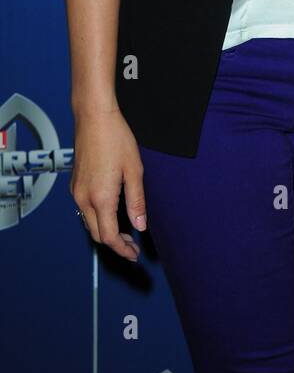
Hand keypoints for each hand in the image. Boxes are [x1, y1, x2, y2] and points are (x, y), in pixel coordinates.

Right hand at [70, 106, 146, 261]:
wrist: (94, 117)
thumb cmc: (117, 139)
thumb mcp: (134, 171)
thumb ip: (136, 201)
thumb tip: (140, 226)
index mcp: (100, 198)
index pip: (108, 236)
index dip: (122, 249)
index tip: (134, 255)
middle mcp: (83, 198)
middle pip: (96, 234)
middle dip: (115, 244)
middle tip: (133, 247)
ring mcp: (76, 191)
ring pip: (89, 223)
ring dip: (106, 231)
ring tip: (126, 232)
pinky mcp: (74, 184)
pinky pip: (85, 210)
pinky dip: (98, 219)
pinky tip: (113, 213)